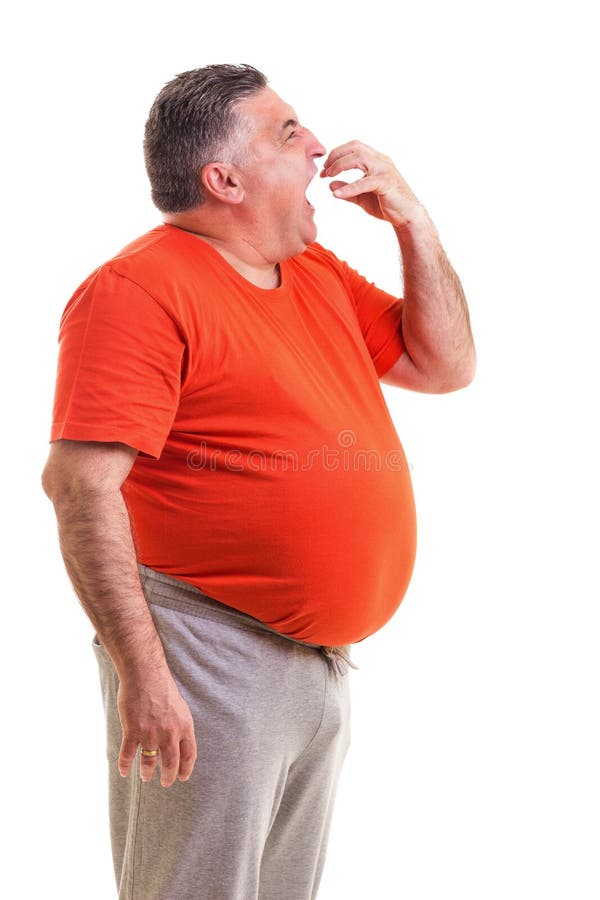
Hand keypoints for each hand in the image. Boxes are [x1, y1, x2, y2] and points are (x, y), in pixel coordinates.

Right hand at [117, 667, 196, 787]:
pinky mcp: (133, 731)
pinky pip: (128, 755)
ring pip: (149, 762)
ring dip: (147, 773)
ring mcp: (150, 733)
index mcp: (184, 726)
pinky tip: (124, 772)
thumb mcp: (180, 708)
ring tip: (146, 777)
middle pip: (171, 763)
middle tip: (165, 783)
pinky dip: (125, 765)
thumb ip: (180, 726)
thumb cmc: (162, 688)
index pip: (189, 755)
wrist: (145, 674)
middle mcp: (169, 733)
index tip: (182, 777)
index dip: (186, 769)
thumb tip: (179, 742)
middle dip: (168, 777)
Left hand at [321, 140, 428, 229]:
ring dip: (339, 165)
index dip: (336, 154)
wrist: (406, 216)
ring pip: (358, 158)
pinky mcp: (385, 182)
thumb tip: (330, 185)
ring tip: (328, 177)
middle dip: (335, 156)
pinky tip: (337, 195)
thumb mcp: (361, 197)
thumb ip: (347, 190)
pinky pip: (364, 182)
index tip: (325, 169)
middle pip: (354, 147)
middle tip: (324, 170)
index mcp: (375, 160)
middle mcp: (380, 160)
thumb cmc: (386, 205)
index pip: (353, 147)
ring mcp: (384, 170)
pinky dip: (349, 188)